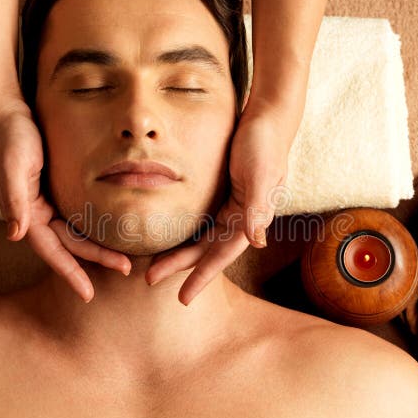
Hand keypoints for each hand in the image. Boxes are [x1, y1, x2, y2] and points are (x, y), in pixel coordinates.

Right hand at [0, 96, 130, 301]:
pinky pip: (80, 213)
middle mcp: (37, 213)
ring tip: (126, 256)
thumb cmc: (10, 136)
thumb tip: (15, 235)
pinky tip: (116, 229)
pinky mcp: (59, 188)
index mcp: (26, 213)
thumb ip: (14, 200)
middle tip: (125, 270)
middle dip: (96, 259)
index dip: (69, 272)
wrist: (7, 111)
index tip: (87, 294)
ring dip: (99, 245)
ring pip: (77, 231)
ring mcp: (48, 202)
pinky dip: (96, 224)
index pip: (50, 251)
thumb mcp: (13, 165)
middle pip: (70, 244)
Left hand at [145, 98, 294, 304]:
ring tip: (151, 264)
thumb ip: (257, 208)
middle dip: (179, 266)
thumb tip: (257, 242)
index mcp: (249, 220)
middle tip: (149, 279)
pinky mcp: (220, 193)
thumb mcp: (260, 175)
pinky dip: (183, 231)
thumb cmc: (264, 145)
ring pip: (200, 237)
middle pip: (205, 250)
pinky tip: (165, 236)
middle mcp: (240, 218)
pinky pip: (199, 220)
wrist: (267, 119)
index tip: (182, 298)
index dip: (202, 277)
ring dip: (178, 251)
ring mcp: (230, 207)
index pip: (221, 256)